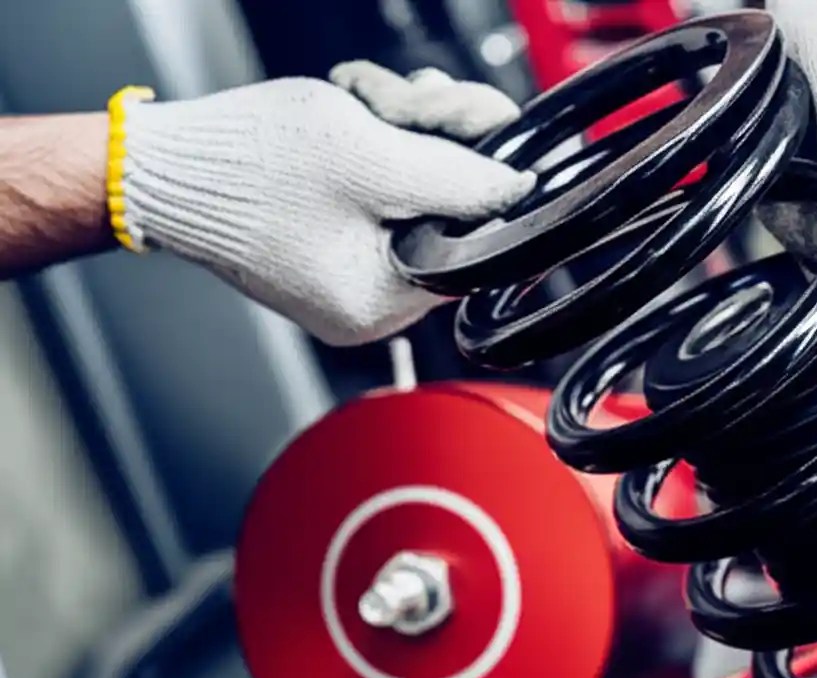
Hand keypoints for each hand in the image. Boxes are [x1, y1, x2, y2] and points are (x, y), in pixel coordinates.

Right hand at [120, 63, 533, 345]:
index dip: (480, 178)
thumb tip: (519, 192)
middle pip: (449, 215)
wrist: (164, 164)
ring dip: (406, 134)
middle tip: (409, 103)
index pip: (475, 244)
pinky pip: (382, 194)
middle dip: (438, 144)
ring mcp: (349, 272)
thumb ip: (459, 182)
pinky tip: (358, 117)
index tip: (467, 130)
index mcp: (381, 302)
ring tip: (369, 103)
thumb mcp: (372, 162)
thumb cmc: (247, 166)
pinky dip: (378, 146)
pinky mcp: (332, 242)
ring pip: (418, 193)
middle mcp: (369, 302)